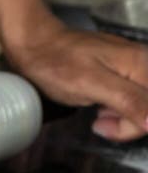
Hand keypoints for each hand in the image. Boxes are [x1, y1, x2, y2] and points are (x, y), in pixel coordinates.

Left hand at [7, 19, 147, 141]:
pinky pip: (130, 100)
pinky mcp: (122, 75)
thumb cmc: (57, 63)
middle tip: (99, 119)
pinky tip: (99, 104)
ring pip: (142, 107)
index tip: (106, 126)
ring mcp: (133, 68)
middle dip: (126, 123)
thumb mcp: (91, 84)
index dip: (133, 127)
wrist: (36, 46)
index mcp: (141, 64)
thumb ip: (127, 101)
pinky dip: (115, 108)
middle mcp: (143, 63)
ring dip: (120, 117)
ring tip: (96, 109)